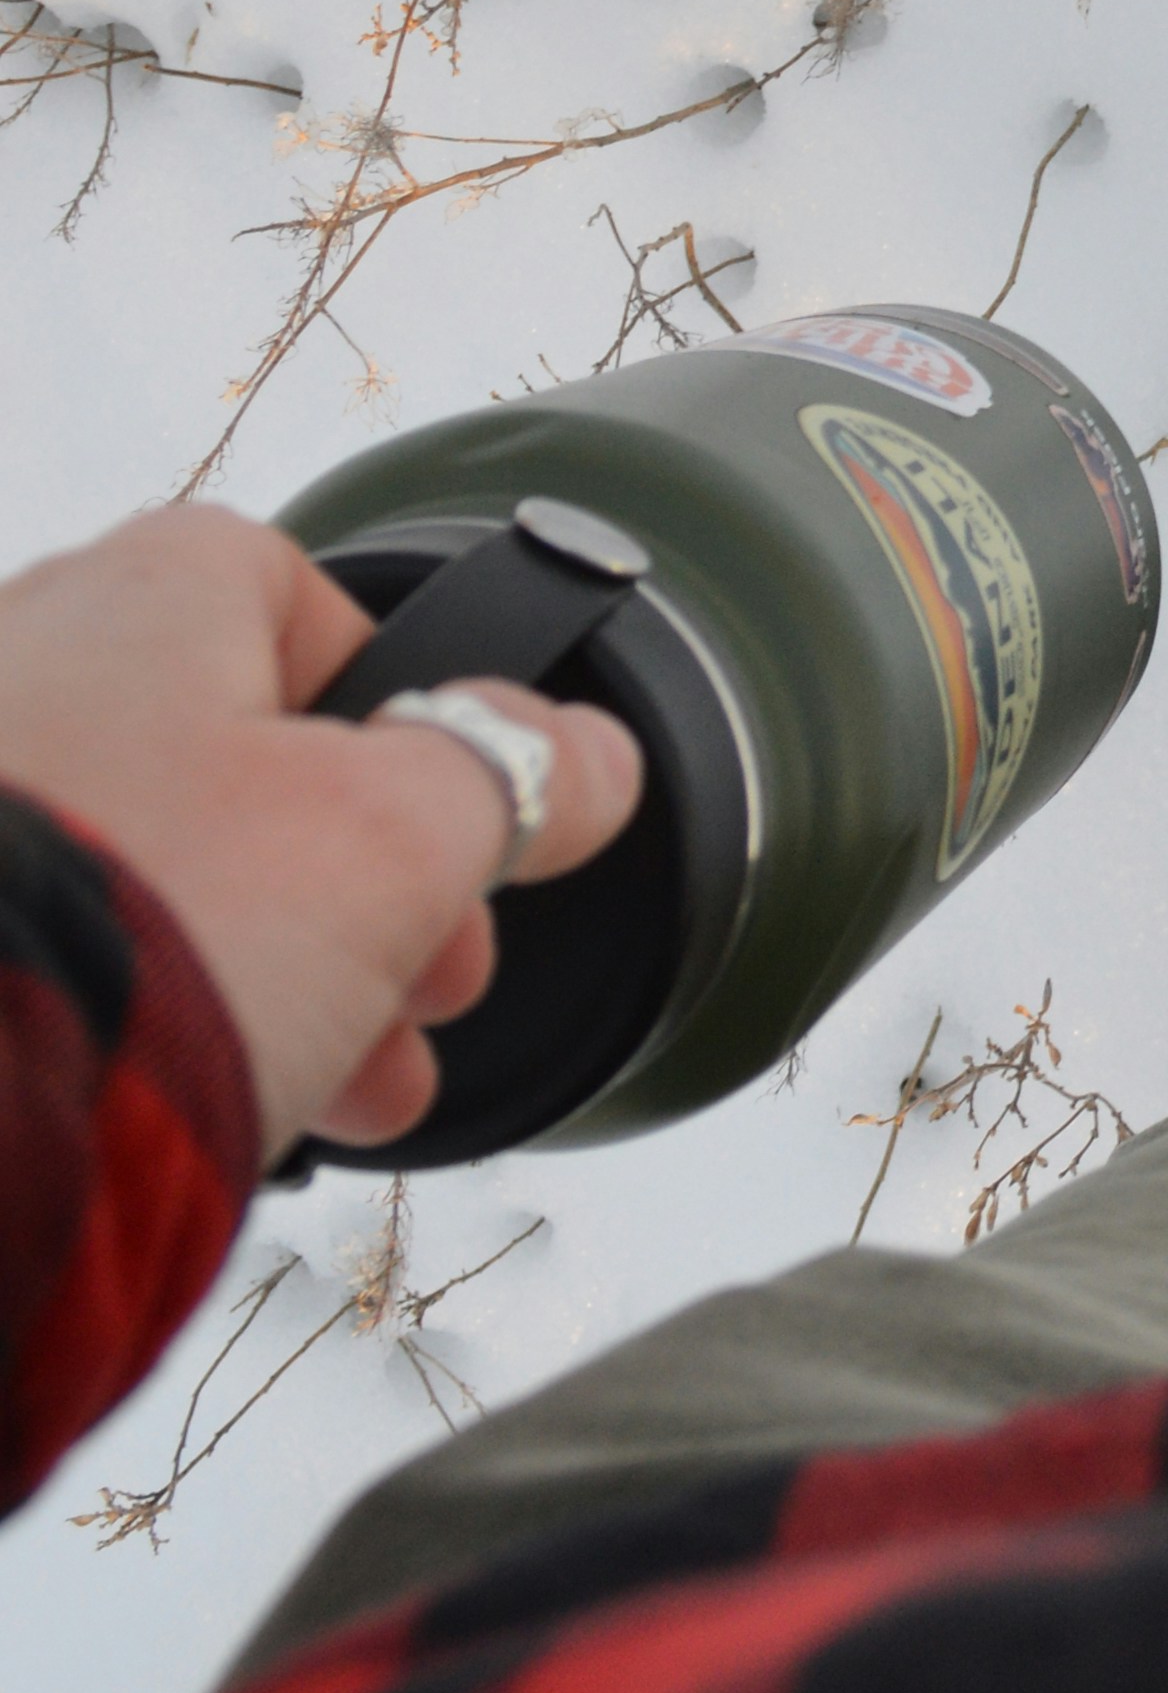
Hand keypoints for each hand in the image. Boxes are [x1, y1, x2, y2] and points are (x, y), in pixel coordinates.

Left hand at [0, 507, 643, 1166]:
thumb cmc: (157, 934)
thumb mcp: (403, 840)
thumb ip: (515, 776)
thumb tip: (586, 753)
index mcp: (140, 591)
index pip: (315, 607)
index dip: (417, 725)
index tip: (466, 829)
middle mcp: (26, 664)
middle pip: (252, 762)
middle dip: (372, 889)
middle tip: (430, 984)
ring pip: (170, 867)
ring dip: (288, 967)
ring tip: (350, 1082)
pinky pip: (83, 941)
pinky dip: (162, 1008)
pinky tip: (229, 1101)